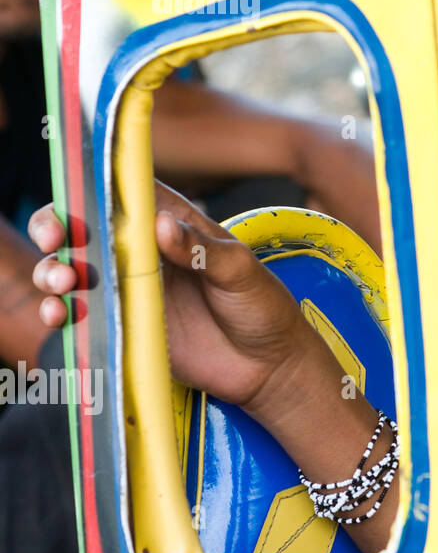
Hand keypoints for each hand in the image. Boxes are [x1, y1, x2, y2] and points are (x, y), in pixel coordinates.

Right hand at [29, 181, 400, 552]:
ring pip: (74, 269)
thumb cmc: (264, 309)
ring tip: (63, 283)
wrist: (268, 367)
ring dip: (54, 270)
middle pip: (86, 227)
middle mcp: (145, 252)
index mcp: (176, 225)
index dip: (93, 185)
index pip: (127, 193)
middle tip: (55, 238)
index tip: (74, 193)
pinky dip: (61, 310)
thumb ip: (204, 250)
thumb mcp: (243, 273)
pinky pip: (81, 313)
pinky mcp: (124, 325)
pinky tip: (61, 314)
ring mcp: (131, 288)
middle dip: (58, 225)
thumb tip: (163, 225)